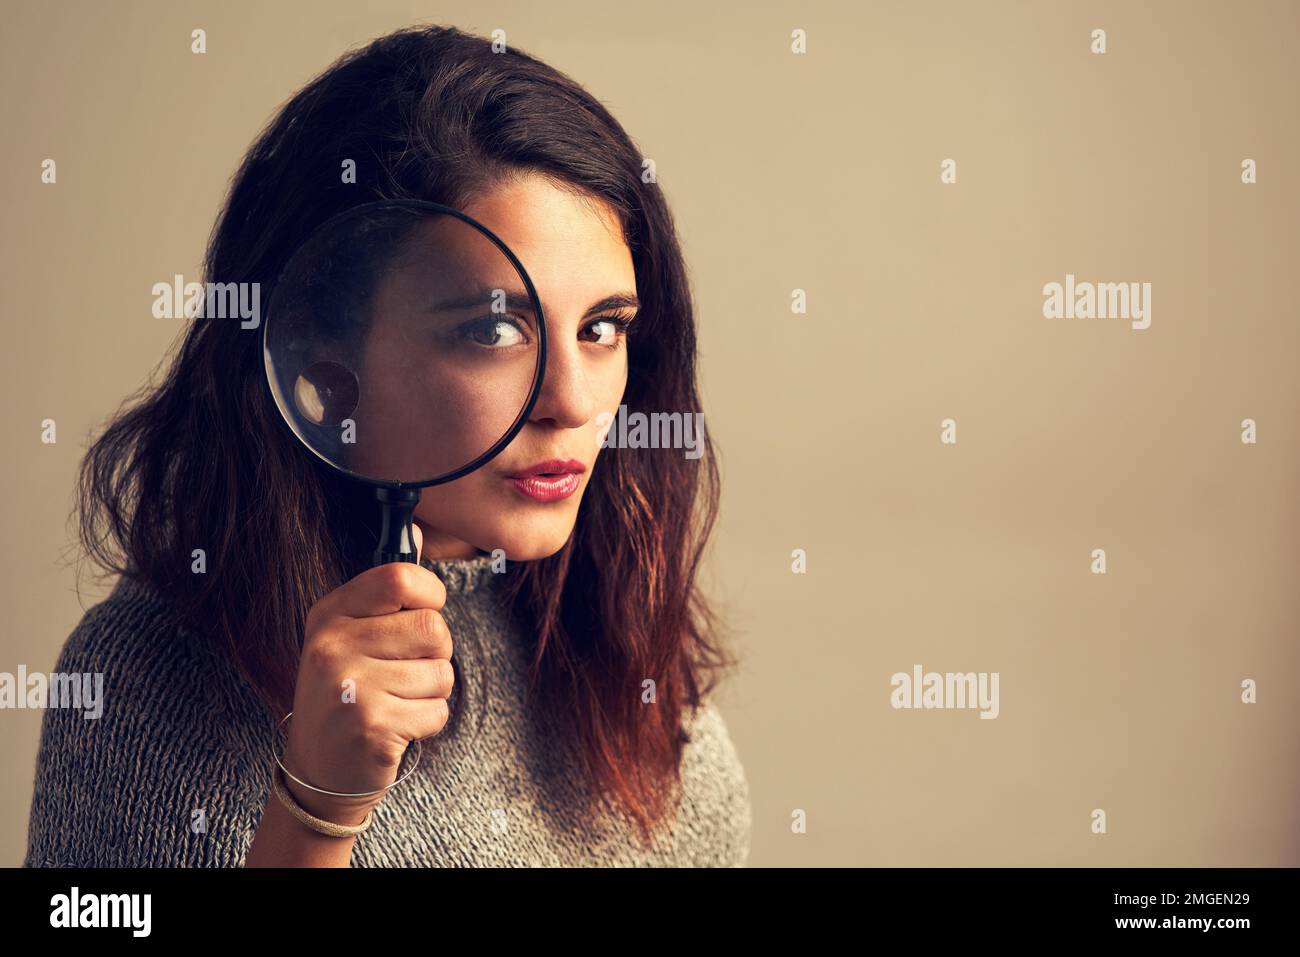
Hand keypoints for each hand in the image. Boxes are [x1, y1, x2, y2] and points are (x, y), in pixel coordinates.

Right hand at [281, 524, 452, 823]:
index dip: (430, 596)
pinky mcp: (369, 725)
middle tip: (404, 673)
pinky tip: (396, 728)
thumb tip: (419, 532)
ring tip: (396, 702)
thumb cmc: (349, 692)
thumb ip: (386, 594)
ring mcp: (348, 686)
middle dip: (436, 656)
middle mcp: (332, 645)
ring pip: (442, 674)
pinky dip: (428, 723)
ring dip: (432, 693)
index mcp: (330, 613)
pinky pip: (437, 712)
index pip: (399, 578)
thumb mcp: (351, 635)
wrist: (319, 769)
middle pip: (433, 629)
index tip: (423, 613)